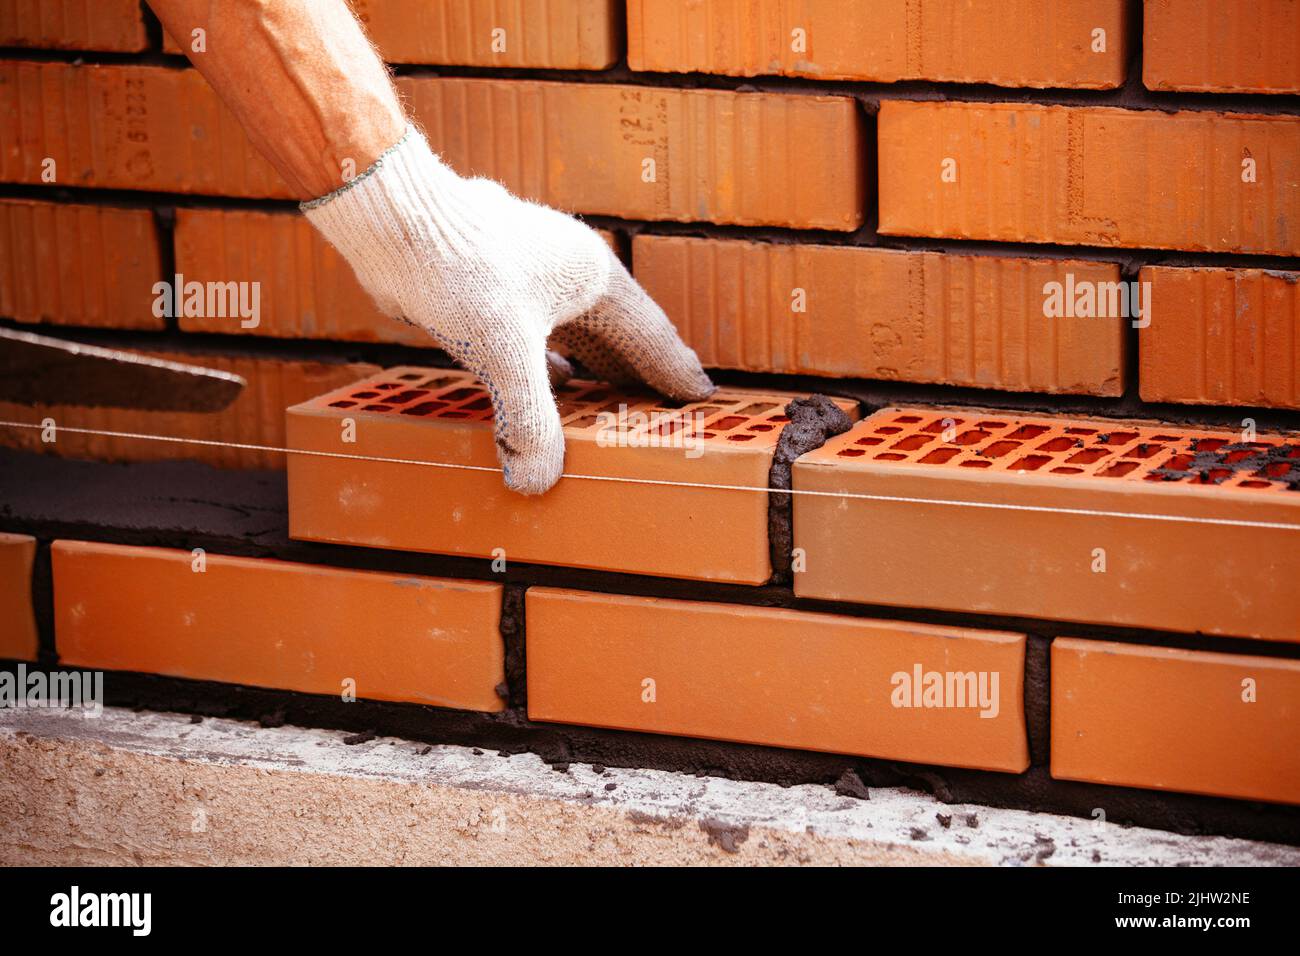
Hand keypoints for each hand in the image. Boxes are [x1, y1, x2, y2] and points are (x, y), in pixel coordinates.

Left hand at [304, 125, 714, 493]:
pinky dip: (549, 362)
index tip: (700, 396)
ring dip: (592, 370)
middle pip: (616, 334)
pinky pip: (537, 333)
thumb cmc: (459, 269)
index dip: (673, 371)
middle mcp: (568, 270)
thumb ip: (529, 420)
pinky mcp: (492, 283)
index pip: (648, 335)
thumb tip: (536, 481)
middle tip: (661, 411)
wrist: (392, 220)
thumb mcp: (505, 353)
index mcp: (592, 277)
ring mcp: (530, 272)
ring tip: (610, 406)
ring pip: (575, 332)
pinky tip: (548, 382)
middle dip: (636, 374)